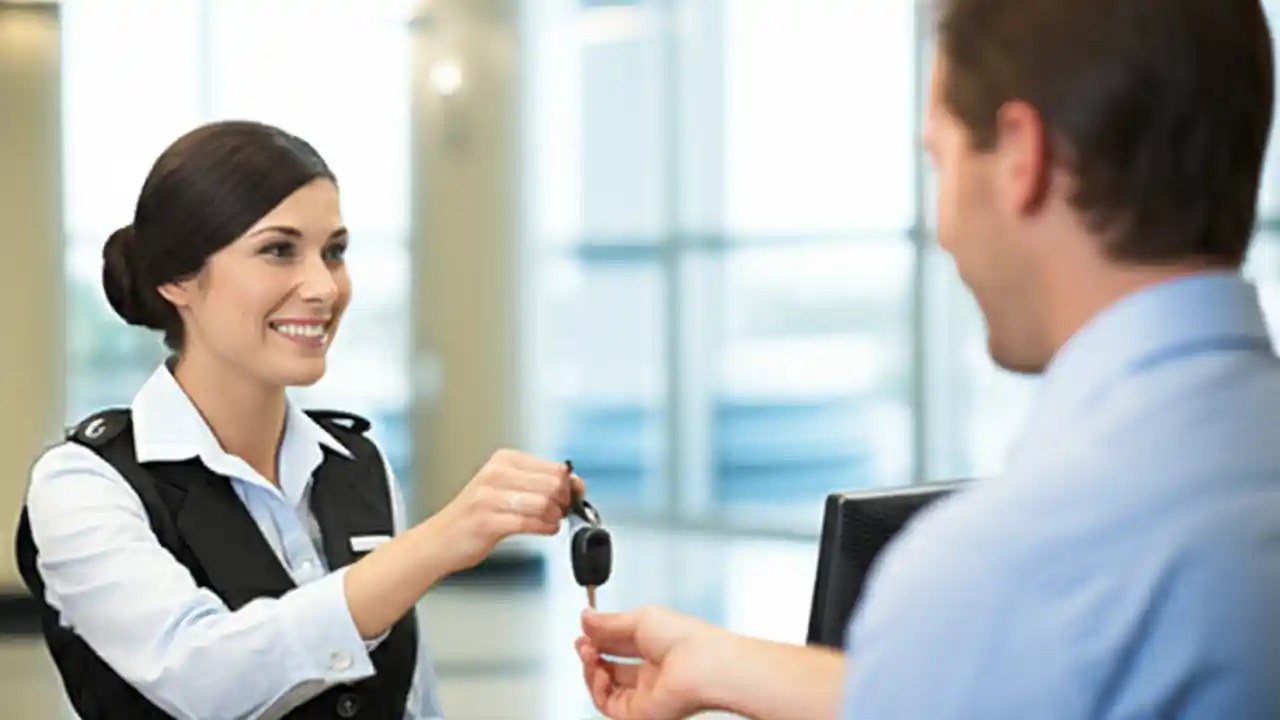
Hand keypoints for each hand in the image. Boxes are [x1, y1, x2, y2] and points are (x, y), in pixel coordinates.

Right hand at [428, 450, 583, 573]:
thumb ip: (540, 483)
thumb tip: (577, 483)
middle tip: (560, 513)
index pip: (555, 467)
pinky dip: (546, 528)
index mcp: (504, 460)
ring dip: (555, 517)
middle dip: (564, 502)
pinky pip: (530, 522)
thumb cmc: (476, 516)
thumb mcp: (506, 488)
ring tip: (550, 522)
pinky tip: (545, 529)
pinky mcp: (487, 521)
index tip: (571, 499)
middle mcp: (496, 473)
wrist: (439, 541)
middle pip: (553, 484)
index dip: (570, 486)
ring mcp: (489, 497)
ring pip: (544, 503)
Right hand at [575, 606, 729, 719]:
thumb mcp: (641, 618)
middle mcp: (652, 671)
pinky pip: (608, 705)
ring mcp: (646, 693)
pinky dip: (597, 689)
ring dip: (591, 670)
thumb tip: (586, 617)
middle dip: (592, 653)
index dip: (600, 637)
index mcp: (658, 646)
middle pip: (612, 666)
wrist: (703, 667)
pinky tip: (599, 673)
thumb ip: (609, 622)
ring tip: (588, 654)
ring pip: (606, 688)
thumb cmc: (686, 639)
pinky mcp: (639, 713)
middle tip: (582, 643)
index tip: (585, 629)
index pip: (621, 643)